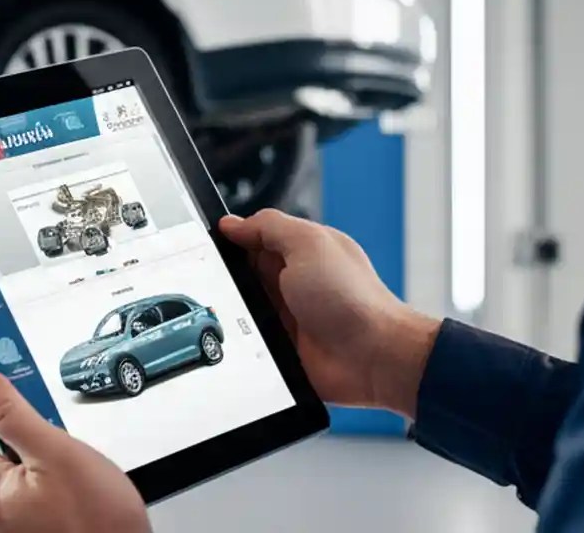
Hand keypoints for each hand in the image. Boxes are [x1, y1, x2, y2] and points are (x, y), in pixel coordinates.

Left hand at [0, 363, 150, 532]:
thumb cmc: (99, 524)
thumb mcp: (57, 453)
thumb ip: (11, 413)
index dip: (21, 419)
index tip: (45, 418)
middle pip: (10, 456)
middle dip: (43, 450)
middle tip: (72, 461)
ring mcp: (14, 532)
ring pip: (31, 480)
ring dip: (55, 475)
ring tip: (82, 486)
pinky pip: (43, 504)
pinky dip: (61, 498)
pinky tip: (82, 503)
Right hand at [220, 210, 440, 417]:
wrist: (374, 358)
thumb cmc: (352, 299)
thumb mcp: (307, 243)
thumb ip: (269, 227)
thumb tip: (233, 224)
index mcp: (303, 250)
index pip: (256, 236)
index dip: (233, 239)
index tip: (209, 244)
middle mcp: (295, 281)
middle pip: (245, 272)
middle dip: (228, 275)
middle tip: (220, 280)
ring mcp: (289, 315)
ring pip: (243, 305)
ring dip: (236, 308)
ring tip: (233, 310)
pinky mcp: (283, 346)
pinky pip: (251, 337)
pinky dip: (243, 337)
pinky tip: (240, 336)